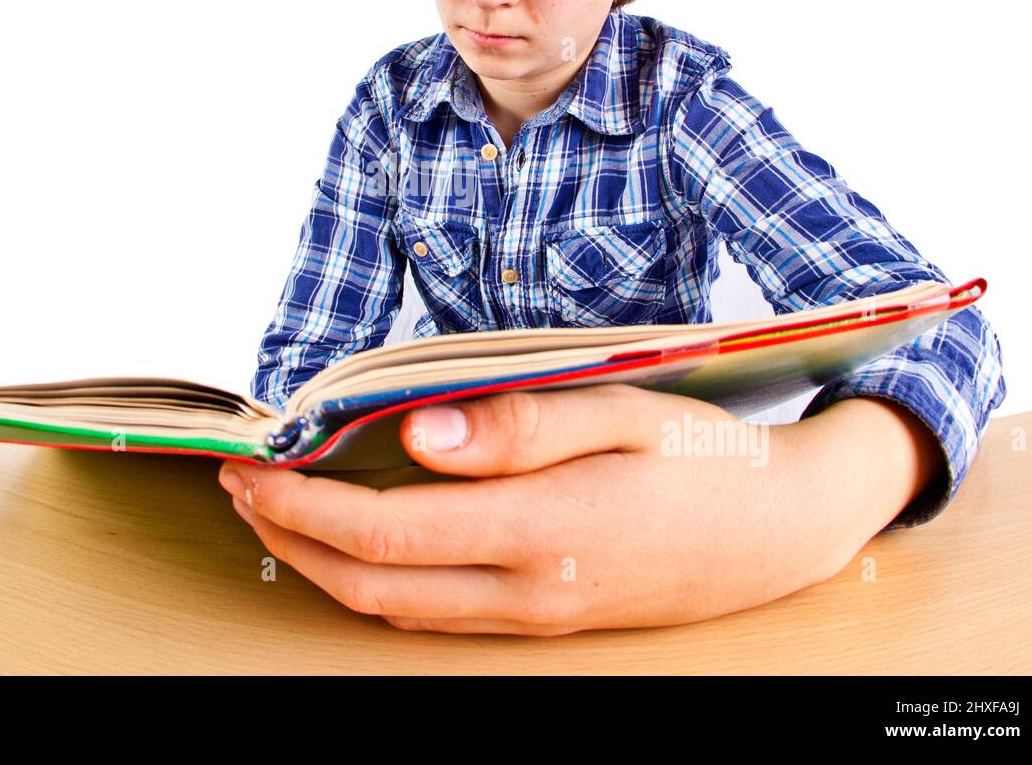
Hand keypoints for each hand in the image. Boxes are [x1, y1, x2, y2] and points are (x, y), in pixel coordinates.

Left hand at [216, 385, 856, 634]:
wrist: (788, 528)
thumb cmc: (708, 455)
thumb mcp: (624, 412)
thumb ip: (517, 425)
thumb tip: (414, 438)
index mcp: (542, 531)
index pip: (384, 533)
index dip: (303, 505)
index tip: (255, 466)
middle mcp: (530, 591)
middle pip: (374, 586)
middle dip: (292, 541)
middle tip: (243, 490)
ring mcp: (538, 617)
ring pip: (400, 611)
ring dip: (328, 566)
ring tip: (282, 514)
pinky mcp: (549, 620)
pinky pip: (442, 615)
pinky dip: (383, 583)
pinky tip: (365, 546)